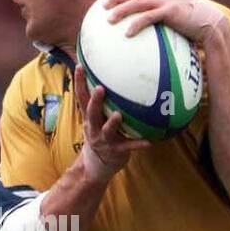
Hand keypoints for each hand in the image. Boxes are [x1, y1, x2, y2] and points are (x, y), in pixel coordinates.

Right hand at [74, 64, 149, 183]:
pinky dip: (139, 144)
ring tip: (118, 115)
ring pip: (107, 130)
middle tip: (100, 88)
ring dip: (112, 123)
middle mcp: (93, 128)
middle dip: (95, 101)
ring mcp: (104, 140)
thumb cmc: (101, 134)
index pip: (81, 97)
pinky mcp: (117, 151)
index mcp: (88, 117)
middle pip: (91, 112)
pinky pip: (129, 146)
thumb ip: (101, 104)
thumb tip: (112, 78)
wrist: (97, 165)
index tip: (80, 66)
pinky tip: (150, 142)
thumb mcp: (96, 119)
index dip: (79, 82)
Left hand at [103, 0, 225, 44]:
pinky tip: (127, 33)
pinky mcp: (170, 12)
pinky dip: (136, 24)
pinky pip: (148, 17)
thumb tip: (167, 20)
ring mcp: (167, 0)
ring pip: (137, 2)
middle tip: (103, 5)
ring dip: (121, 10)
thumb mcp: (186, 11)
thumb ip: (174, 10)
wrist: (214, 24)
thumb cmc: (201, 22)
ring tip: (109, 20)